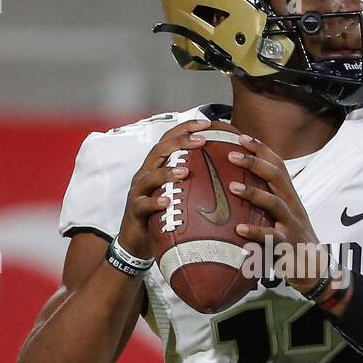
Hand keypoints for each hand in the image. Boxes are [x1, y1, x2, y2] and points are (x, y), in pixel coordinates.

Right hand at [117, 119, 213, 259]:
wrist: (136, 239)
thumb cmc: (161, 213)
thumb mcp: (178, 193)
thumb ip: (193, 180)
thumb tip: (227, 172)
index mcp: (156, 166)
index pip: (169, 140)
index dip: (186, 129)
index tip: (207, 123)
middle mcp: (145, 174)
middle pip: (159, 150)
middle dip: (179, 142)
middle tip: (202, 140)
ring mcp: (138, 191)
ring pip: (150, 176)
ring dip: (168, 172)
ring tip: (185, 171)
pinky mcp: (135, 211)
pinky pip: (144, 205)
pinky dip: (155, 202)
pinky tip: (167, 202)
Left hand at [226, 134, 328, 293]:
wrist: (314, 269)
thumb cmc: (291, 240)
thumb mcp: (281, 215)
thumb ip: (265, 200)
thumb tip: (234, 186)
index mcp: (289, 196)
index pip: (278, 166)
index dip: (261, 149)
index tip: (241, 136)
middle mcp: (292, 206)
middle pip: (277, 177)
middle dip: (255, 162)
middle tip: (231, 154)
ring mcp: (291, 225)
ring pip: (275, 203)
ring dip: (253, 193)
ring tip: (231, 187)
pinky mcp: (288, 245)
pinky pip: (271, 237)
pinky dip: (255, 232)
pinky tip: (239, 229)